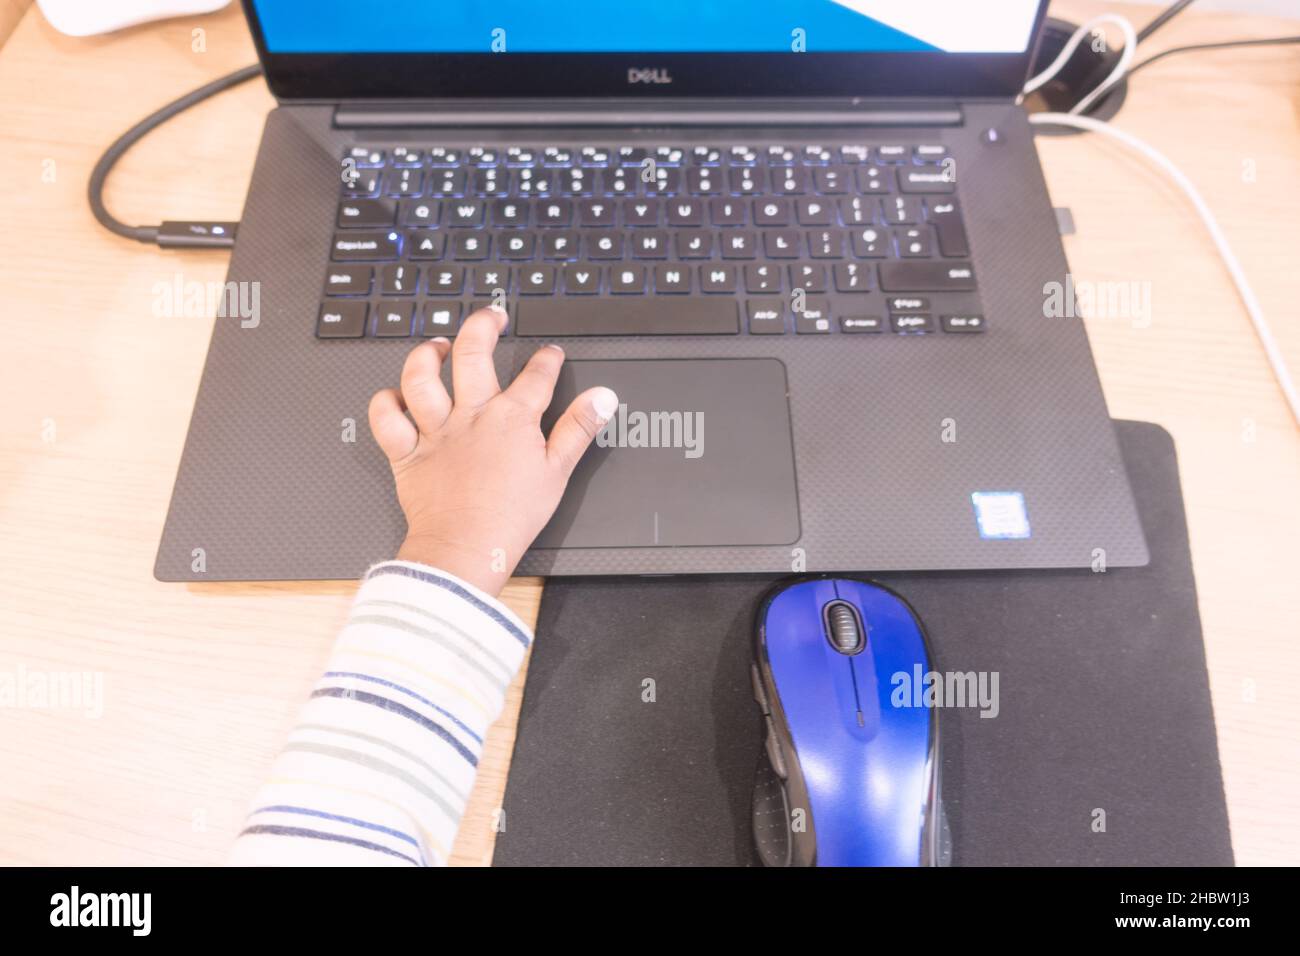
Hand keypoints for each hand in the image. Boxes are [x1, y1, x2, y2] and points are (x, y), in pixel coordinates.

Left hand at [368, 307, 616, 596]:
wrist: (466, 550)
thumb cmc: (510, 518)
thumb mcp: (558, 472)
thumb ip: (579, 428)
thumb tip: (603, 398)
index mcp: (512, 420)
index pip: (536, 375)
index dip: (547, 359)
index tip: (550, 353)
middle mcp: (471, 416)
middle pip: (473, 354)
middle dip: (483, 326)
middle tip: (492, 316)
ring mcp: (436, 432)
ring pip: (421, 376)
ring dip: (427, 355)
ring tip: (437, 346)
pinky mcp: (408, 453)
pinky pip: (386, 418)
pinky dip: (385, 402)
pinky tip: (394, 395)